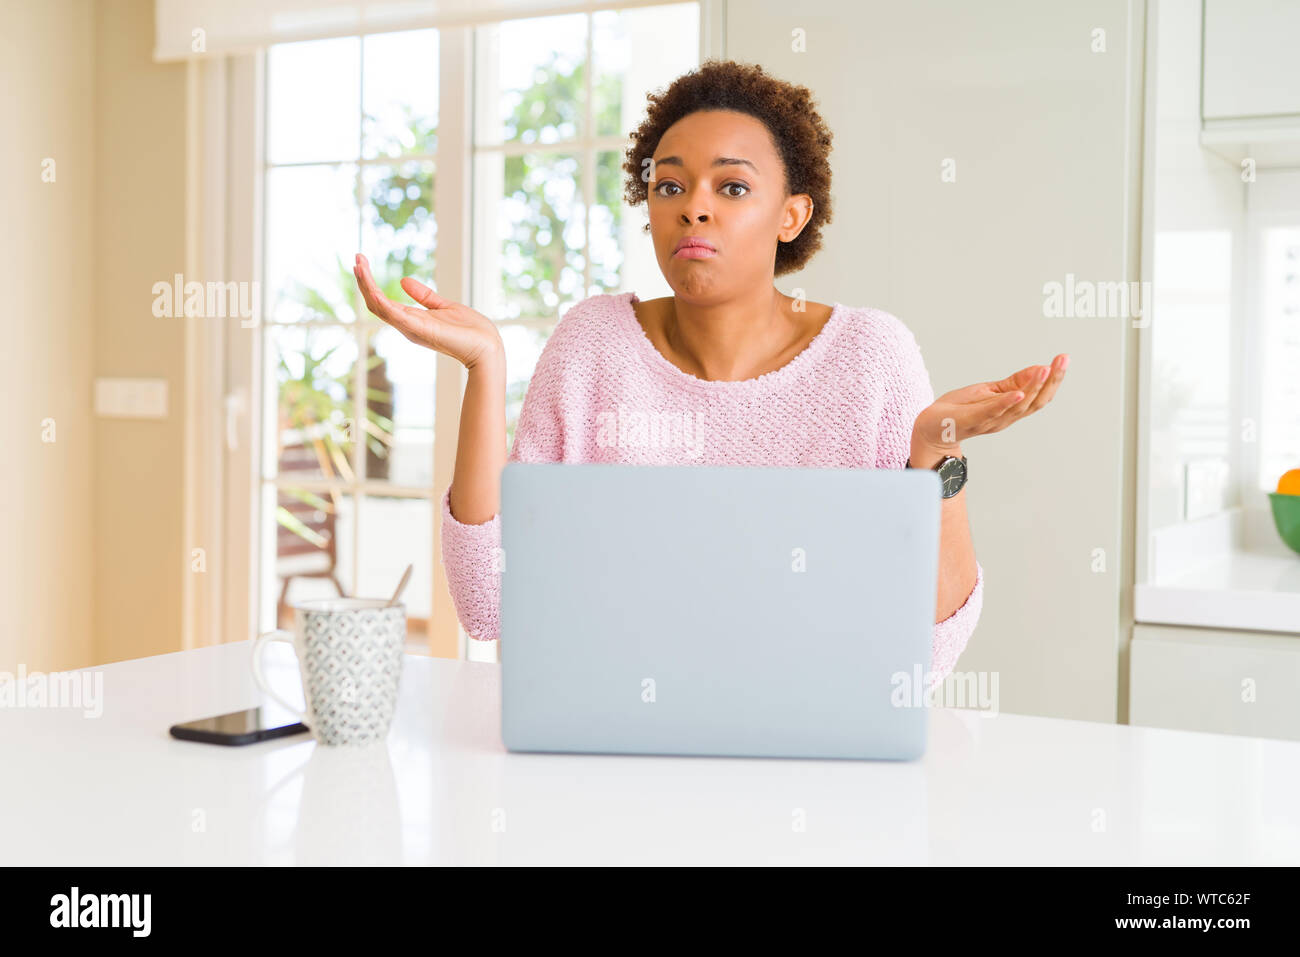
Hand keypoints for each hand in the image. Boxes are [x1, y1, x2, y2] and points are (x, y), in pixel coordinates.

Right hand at [352, 253, 503, 370]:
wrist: (487, 346)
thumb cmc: (470, 330)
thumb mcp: (444, 306)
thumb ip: (424, 296)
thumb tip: (403, 280)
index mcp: (411, 319)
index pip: (382, 302)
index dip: (369, 283)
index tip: (362, 261)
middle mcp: (407, 325)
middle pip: (375, 303)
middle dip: (364, 281)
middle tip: (357, 257)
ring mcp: (412, 328)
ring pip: (379, 307)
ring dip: (367, 286)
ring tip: (359, 265)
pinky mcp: (420, 329)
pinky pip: (395, 315)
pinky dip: (382, 302)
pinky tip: (373, 288)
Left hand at [911, 354, 1069, 456]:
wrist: (931, 429)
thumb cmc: (960, 410)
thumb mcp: (990, 391)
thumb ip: (1013, 383)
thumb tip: (1040, 369)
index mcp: (1010, 411)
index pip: (1039, 396)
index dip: (1054, 379)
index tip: (1063, 359)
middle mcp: (1004, 419)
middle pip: (1035, 402)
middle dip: (1051, 381)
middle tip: (1063, 361)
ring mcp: (989, 421)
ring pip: (1017, 407)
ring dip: (1033, 388)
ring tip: (1045, 371)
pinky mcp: (971, 420)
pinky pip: (991, 412)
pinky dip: (1006, 403)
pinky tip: (1017, 393)